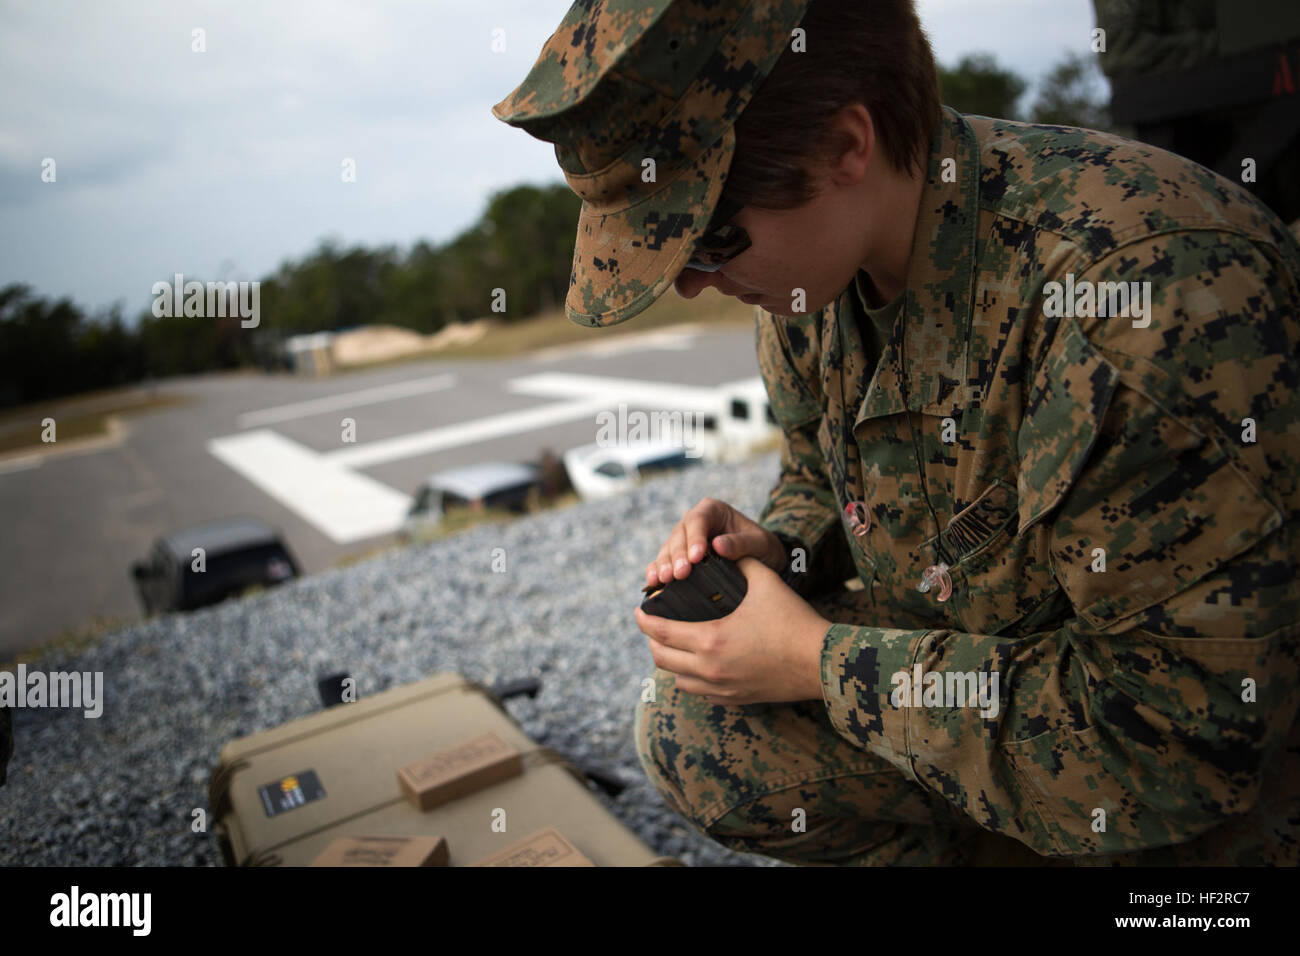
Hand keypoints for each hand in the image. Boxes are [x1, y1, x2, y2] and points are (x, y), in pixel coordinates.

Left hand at [635, 555, 830, 705]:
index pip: (661, 632)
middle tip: (654, 625)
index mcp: (711, 640)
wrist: (822, 663)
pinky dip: (692, 678)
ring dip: (671, 661)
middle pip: (662, 658)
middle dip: (653, 640)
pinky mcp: (735, 699)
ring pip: (678, 680)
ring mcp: (722, 689)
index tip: (639, 609)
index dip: (644, 620)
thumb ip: (741, 561)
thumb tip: (725, 547)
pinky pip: (700, 693)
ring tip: (674, 644)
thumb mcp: (765, 582)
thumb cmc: (794, 620)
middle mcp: (710, 669)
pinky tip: (698, 664)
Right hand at [645, 497, 784, 589]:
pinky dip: (656, 571)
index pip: (698, 521)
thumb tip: (717, 545)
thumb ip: (741, 543)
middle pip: (679, 535)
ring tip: (664, 580)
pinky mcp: (678, 557)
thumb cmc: (761, 547)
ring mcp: (684, 539)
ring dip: (664, 565)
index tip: (697, 558)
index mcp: (713, 510)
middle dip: (677, 556)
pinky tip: (653, 583)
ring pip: (668, 549)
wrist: (761, 559)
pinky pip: (663, 562)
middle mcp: (694, 522)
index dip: (695, 538)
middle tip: (680, 574)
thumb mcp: (759, 543)